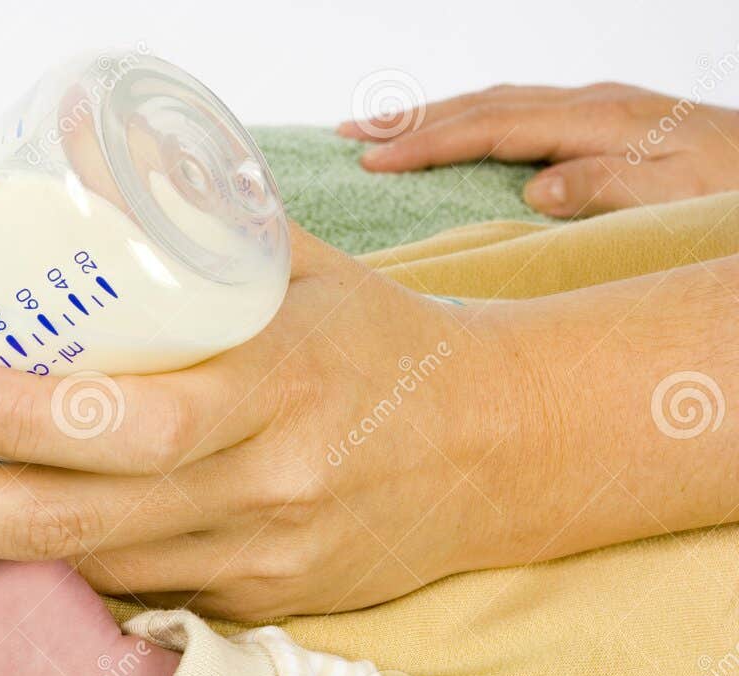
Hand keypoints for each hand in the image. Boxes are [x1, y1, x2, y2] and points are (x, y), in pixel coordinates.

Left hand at [0, 229, 539, 618]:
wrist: (497, 454)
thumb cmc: (381, 344)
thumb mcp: (294, 267)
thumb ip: (186, 227)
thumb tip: (73, 160)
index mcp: (274, 393)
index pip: (135, 422)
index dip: (26, 418)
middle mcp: (255, 495)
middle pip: (73, 528)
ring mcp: (247, 567)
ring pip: (78, 577)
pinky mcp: (244, 610)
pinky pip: (118, 602)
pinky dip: (26, 583)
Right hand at [339, 82, 738, 217]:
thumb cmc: (734, 197)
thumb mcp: (679, 200)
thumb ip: (608, 190)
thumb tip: (536, 190)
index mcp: (602, 122)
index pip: (494, 127)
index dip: (427, 142)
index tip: (371, 160)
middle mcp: (594, 105)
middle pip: (484, 103)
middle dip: (411, 119)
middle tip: (347, 134)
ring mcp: (599, 109)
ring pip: (498, 103)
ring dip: (435, 116)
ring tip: (380, 132)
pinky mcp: (606, 123)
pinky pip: (520, 114)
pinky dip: (472, 121)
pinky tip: (454, 136)